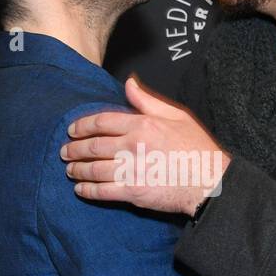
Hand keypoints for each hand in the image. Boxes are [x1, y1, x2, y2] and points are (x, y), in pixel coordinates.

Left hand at [61, 76, 230, 215]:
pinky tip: (80, 190)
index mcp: (141, 124)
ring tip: (70, 170)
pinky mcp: (133, 192)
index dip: (82, 126)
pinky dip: (87, 191)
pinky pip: (101, 191)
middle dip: (74, 149)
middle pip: (92, 146)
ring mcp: (131, 170)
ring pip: (93, 169)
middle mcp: (132, 145)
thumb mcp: (176, 115)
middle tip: (64, 151)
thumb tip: (129, 84)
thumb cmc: (197, 148)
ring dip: (77, 170)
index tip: (72, 130)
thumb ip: (148, 100)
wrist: (210, 182)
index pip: (102, 122)